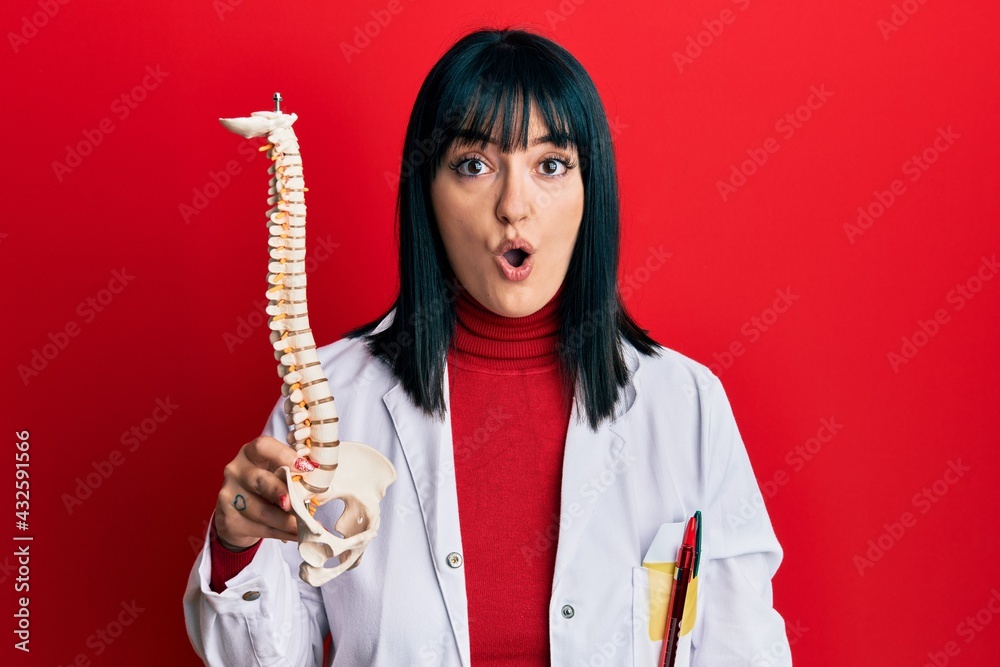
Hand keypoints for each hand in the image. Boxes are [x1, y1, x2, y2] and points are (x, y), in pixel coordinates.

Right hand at [213, 435, 314, 549]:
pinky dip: (282, 533)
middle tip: (296, 503)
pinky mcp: (229, 519)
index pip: (262, 446)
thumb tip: (318, 482)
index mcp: (250, 454)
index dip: (284, 455)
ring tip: (306, 526)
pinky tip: (297, 534)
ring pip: (261, 510)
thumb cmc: (264, 486)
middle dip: (280, 492)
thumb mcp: (274, 473)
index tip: (306, 468)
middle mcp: (236, 471)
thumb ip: (290, 474)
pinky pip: (260, 528)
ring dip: (286, 521)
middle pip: (259, 480)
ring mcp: (229, 495)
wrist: (238, 511)